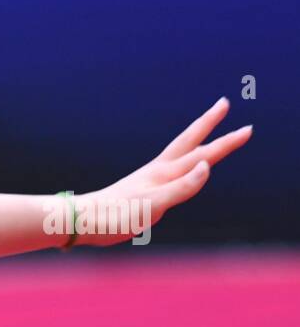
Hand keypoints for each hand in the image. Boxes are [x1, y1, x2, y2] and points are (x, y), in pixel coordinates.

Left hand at [76, 97, 251, 246]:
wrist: (80, 221)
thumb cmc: (115, 216)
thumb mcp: (153, 205)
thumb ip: (181, 187)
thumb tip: (207, 166)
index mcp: (163, 174)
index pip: (201, 153)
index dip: (224, 143)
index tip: (247, 128)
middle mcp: (156, 172)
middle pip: (189, 143)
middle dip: (209, 125)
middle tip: (224, 104)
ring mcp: (147, 180)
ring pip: (178, 156)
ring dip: (196, 143)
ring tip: (205, 135)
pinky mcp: (139, 192)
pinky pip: (168, 174)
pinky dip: (181, 167)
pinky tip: (177, 172)